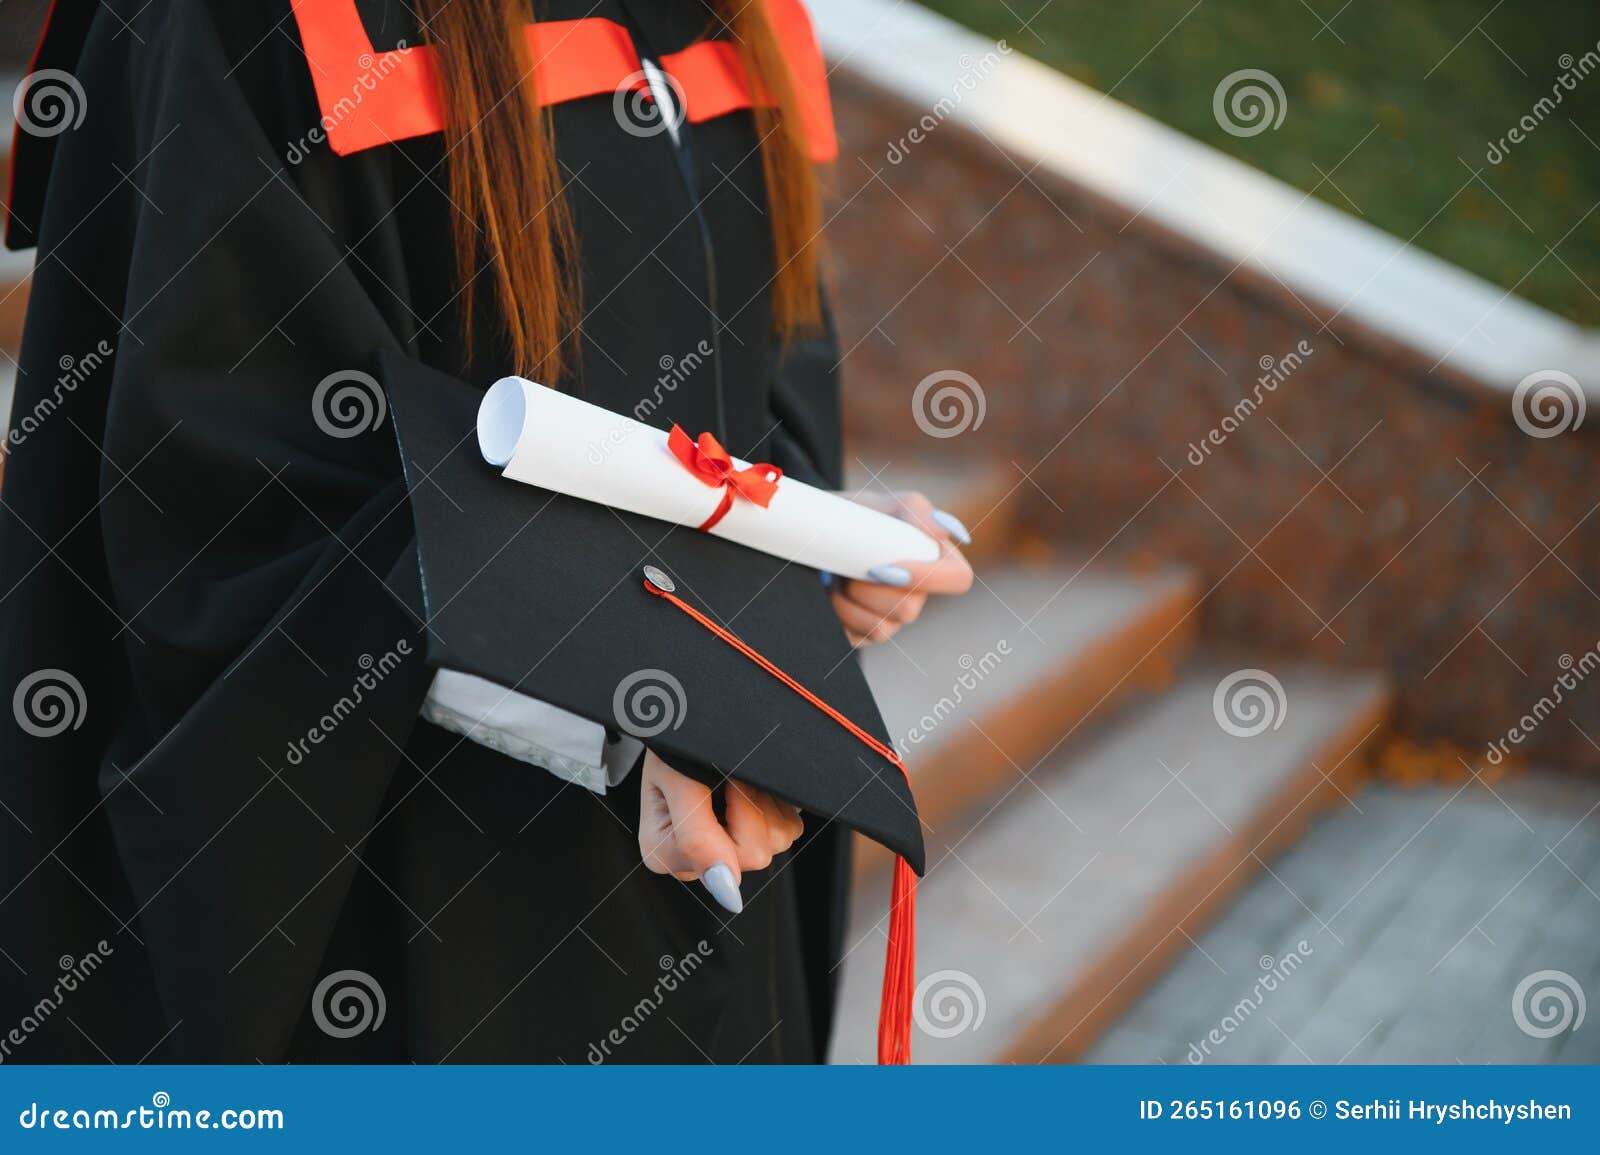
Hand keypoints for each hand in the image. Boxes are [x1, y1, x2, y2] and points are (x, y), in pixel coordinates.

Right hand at [637, 749, 803, 913]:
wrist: (681, 718)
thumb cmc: (673, 744)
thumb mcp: (676, 778)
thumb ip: (696, 837)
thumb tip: (728, 893)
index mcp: (665, 854)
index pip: (730, 857)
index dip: (737, 808)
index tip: (723, 777)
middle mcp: (695, 863)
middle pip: (757, 853)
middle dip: (751, 805)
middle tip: (731, 775)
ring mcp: (725, 853)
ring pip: (776, 840)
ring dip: (764, 799)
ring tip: (737, 776)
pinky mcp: (752, 839)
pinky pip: (788, 829)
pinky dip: (776, 801)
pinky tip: (750, 784)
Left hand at [831, 491, 974, 645]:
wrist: (820, 532)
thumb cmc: (860, 517)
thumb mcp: (887, 506)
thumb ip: (918, 512)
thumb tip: (945, 530)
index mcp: (936, 560)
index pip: (958, 578)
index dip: (928, 577)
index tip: (888, 564)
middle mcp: (918, 594)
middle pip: (909, 609)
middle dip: (873, 589)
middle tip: (853, 565)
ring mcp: (892, 618)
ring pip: (882, 628)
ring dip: (852, 599)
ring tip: (840, 575)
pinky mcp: (864, 633)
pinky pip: (858, 637)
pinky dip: (839, 613)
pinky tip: (833, 592)